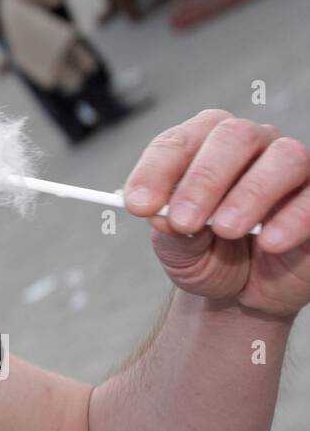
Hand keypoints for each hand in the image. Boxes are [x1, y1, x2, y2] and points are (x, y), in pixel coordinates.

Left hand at [123, 109, 309, 316]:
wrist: (242, 293)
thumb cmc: (206, 254)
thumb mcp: (178, 249)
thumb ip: (170, 230)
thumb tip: (163, 214)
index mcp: (202, 145)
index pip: (179, 142)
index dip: (156, 170)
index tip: (136, 204)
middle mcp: (251, 145)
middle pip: (233, 137)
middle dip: (203, 179)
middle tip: (183, 220)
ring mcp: (291, 168)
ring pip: (284, 157)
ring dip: (249, 194)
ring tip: (225, 230)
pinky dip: (293, 218)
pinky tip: (269, 243)